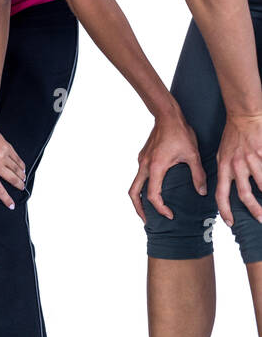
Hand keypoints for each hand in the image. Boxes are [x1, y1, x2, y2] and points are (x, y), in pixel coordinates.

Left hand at [0, 124, 24, 208]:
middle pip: (13, 180)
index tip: (12, 206)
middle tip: (21, 189)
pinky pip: (18, 160)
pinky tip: (22, 169)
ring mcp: (3, 156)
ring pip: (17, 170)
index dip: (7, 199)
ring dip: (21, 177)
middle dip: (19, 186)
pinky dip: (21, 166)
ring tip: (22, 180)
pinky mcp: (7, 148)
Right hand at [129, 105, 207, 221]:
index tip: (170, 215)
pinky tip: (154, 188)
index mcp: (156, 167)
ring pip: (134, 184)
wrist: (167, 116)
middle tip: (147, 220)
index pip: (153, 195)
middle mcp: (145, 165)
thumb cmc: (180, 133)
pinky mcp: (143, 157)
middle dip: (138, 209)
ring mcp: (142, 161)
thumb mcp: (193, 155)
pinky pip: (140, 176)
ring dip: (139, 198)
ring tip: (148, 209)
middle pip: (133, 192)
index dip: (160, 208)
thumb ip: (197, 175)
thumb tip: (202, 192)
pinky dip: (143, 186)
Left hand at [216, 111, 261, 225]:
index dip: (225, 210)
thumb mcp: (221, 154)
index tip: (230, 222)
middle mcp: (237, 166)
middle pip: (244, 194)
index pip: (220, 194)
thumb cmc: (233, 136)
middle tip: (261, 220)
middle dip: (254, 210)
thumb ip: (224, 171)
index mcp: (224, 167)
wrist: (244, 116)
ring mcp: (252, 160)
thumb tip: (224, 187)